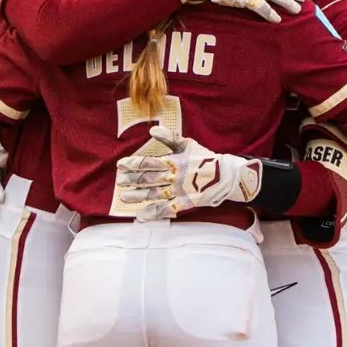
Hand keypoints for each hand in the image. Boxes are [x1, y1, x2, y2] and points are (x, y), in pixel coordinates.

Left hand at [116, 125, 261, 220]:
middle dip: (132, 180)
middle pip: (149, 179)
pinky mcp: (184, 203)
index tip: (120, 165)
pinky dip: (153, 214)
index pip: (150, 163)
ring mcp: (179, 191)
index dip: (134, 164)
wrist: (226, 176)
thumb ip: (169, 137)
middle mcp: (174, 177)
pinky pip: (166, 210)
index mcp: (174, 162)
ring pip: (154, 194)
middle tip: (119, 182)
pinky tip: (141, 217)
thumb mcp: (188, 144)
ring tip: (124, 197)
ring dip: (138, 196)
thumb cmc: (205, 158)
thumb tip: (152, 130)